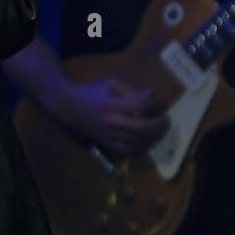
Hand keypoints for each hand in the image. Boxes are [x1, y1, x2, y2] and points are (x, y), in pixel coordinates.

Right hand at [49, 77, 169, 156]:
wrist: (68, 106)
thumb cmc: (91, 92)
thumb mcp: (111, 84)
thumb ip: (132, 91)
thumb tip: (153, 95)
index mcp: (112, 103)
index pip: (141, 106)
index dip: (156, 105)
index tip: (162, 104)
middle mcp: (111, 121)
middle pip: (143, 127)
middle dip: (159, 125)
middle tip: (166, 120)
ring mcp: (109, 134)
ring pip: (138, 141)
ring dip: (154, 137)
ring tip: (159, 130)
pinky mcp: (106, 143)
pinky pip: (128, 150)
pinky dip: (141, 147)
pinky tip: (146, 140)